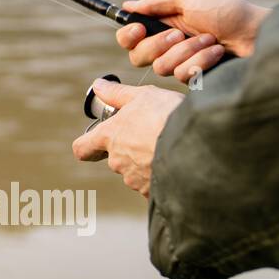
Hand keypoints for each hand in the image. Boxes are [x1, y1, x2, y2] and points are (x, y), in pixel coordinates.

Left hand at [73, 80, 182, 197]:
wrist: (195, 148)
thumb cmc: (166, 117)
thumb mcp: (143, 95)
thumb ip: (117, 93)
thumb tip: (98, 86)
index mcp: (109, 137)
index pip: (82, 148)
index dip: (87, 146)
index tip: (96, 143)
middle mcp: (117, 161)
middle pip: (116, 158)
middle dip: (131, 149)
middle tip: (152, 135)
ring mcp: (135, 180)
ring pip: (136, 171)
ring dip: (148, 162)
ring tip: (170, 148)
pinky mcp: (152, 193)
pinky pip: (154, 184)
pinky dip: (163, 177)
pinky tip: (179, 164)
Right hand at [116, 0, 269, 83]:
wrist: (258, 34)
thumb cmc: (227, 12)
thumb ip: (156, 2)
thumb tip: (127, 5)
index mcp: (163, 24)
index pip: (129, 37)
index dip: (128, 35)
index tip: (140, 29)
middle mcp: (168, 45)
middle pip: (137, 56)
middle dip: (158, 44)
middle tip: (179, 33)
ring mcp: (181, 63)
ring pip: (160, 67)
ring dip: (186, 50)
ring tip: (210, 40)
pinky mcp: (194, 78)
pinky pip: (182, 75)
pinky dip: (200, 60)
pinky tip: (217, 52)